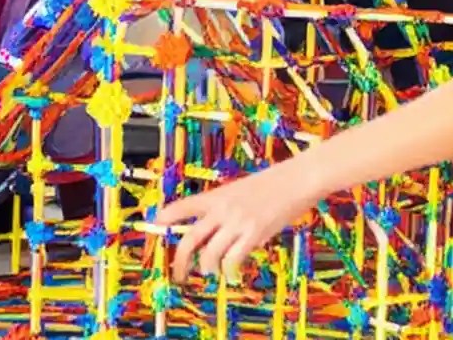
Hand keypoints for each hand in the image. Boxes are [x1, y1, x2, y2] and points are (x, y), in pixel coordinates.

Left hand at [155, 159, 323, 281]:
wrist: (297, 178)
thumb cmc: (275, 183)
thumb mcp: (244, 190)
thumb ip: (229, 210)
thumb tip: (226, 235)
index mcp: (218, 196)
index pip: (185, 205)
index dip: (167, 215)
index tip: (155, 222)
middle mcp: (223, 209)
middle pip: (191, 239)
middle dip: (180, 260)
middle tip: (179, 274)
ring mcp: (237, 222)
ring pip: (210, 254)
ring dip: (208, 268)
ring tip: (212, 272)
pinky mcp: (253, 234)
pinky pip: (233, 259)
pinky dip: (230, 270)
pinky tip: (232, 274)